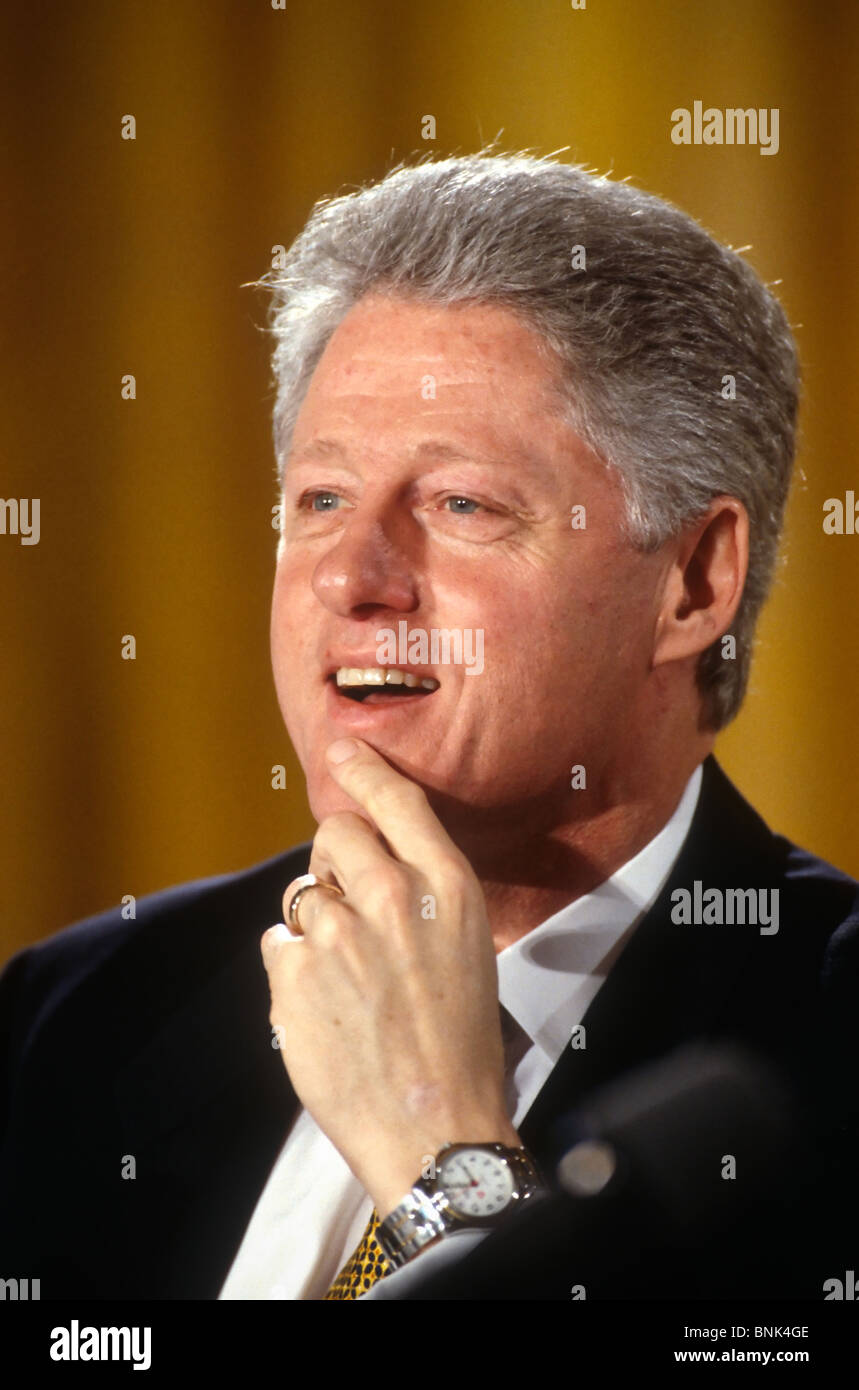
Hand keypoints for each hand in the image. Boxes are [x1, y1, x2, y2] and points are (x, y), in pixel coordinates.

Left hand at [261, 737, 520, 1216]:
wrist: (436, 1127)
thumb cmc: (460, 1044)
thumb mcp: (468, 948)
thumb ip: (421, 893)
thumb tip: (369, 865)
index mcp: (446, 887)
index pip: (395, 800)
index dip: (363, 769)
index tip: (342, 750)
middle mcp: (391, 897)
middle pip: (333, 834)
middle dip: (334, 861)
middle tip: (351, 909)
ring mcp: (337, 935)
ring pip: (302, 896)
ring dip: (316, 928)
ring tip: (349, 982)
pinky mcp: (294, 977)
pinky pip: (278, 947)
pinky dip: (295, 972)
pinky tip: (329, 1009)